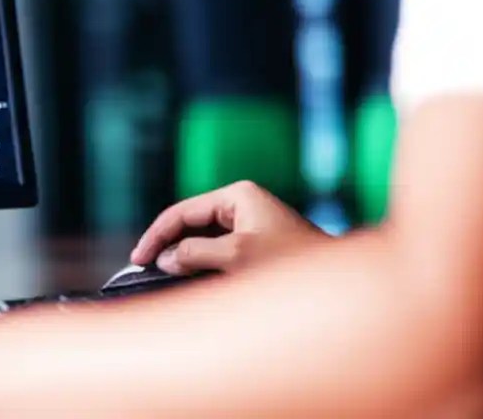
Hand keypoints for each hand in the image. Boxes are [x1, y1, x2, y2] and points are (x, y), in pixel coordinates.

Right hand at [130, 180, 327, 274]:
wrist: (344, 286)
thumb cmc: (294, 264)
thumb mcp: (238, 256)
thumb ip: (196, 254)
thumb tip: (167, 258)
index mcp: (238, 195)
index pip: (182, 212)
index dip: (156, 236)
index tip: (138, 259)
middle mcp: (243, 204)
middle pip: (191, 223)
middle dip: (169, 246)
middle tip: (146, 268)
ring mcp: (252, 224)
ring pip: (205, 238)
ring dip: (186, 257)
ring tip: (164, 275)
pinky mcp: (258, 244)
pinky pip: (220, 250)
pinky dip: (203, 263)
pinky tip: (191, 277)